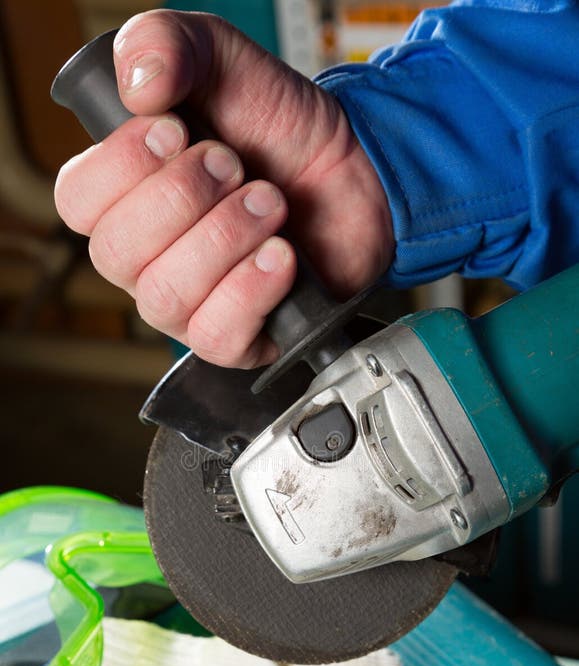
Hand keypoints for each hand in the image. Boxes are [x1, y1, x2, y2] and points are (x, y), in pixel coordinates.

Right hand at [54, 10, 392, 367]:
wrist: (355, 170)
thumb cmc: (280, 129)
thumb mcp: (224, 59)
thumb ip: (169, 43)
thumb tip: (137, 84)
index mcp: (126, 197)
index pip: (78, 202)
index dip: (122, 166)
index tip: (177, 131)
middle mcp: (148, 258)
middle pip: (117, 253)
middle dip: (184, 197)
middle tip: (236, 165)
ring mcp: (189, 304)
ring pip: (166, 295)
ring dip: (225, 237)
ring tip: (270, 202)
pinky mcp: (236, 337)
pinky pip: (216, 336)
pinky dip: (251, 289)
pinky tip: (281, 255)